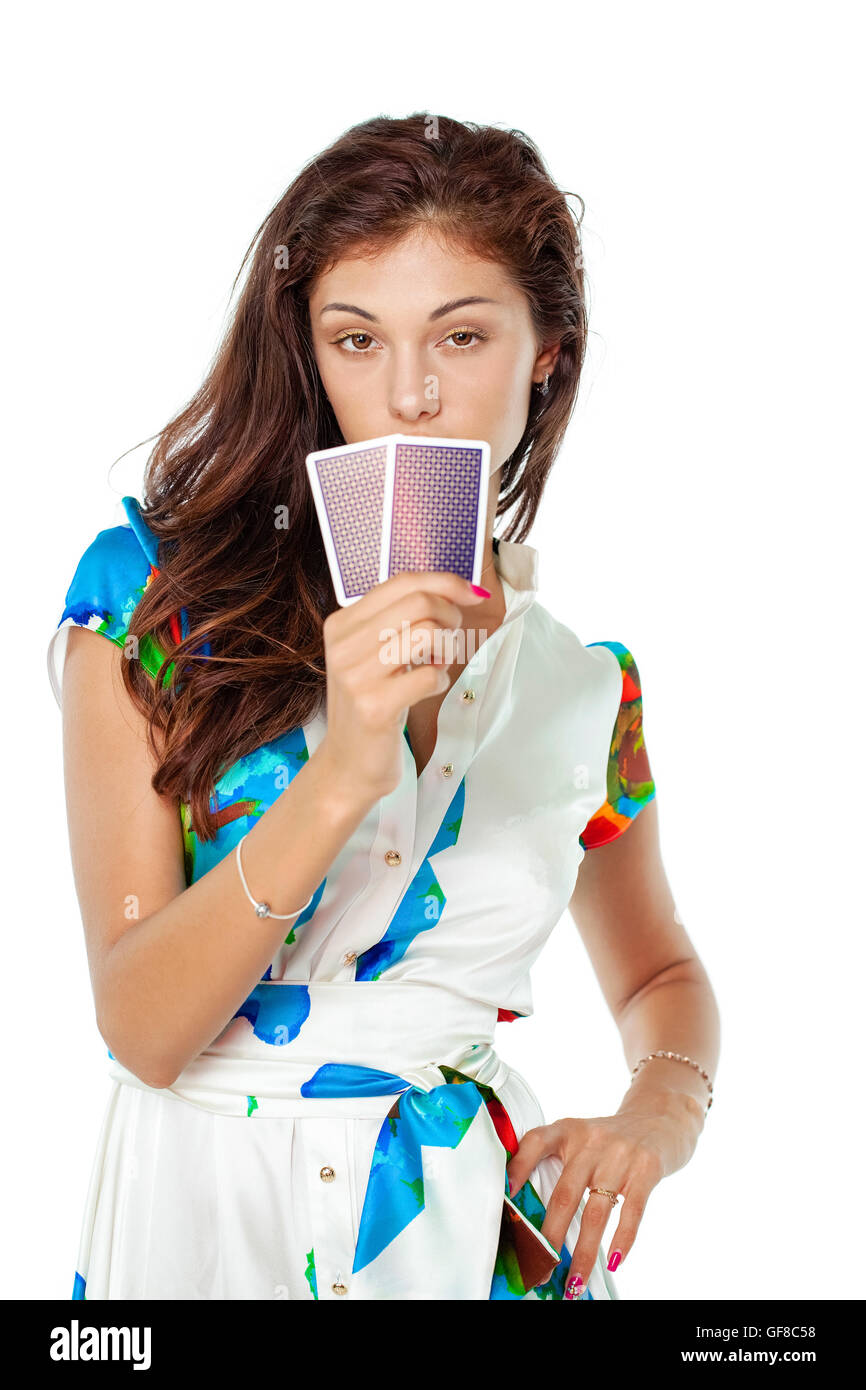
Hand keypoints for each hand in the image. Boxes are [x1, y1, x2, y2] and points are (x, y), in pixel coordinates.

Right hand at [319, 570, 484, 801]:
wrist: (347, 765)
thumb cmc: (370, 704)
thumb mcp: (372, 655)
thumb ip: (398, 621)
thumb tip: (453, 589)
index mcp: (342, 624)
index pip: (402, 582)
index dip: (446, 582)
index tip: (472, 593)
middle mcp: (344, 644)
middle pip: (419, 601)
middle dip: (451, 615)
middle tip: (451, 638)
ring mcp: (356, 676)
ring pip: (427, 633)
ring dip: (447, 648)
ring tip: (438, 664)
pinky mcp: (374, 706)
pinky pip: (430, 675)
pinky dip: (441, 679)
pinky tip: (429, 688)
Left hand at [505, 1090, 704, 1296]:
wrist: (661, 1116)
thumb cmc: (613, 1139)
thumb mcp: (583, 1138)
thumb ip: (560, 1162)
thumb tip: (530, 1207)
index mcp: (569, 1130)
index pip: (536, 1140)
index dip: (518, 1165)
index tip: (506, 1194)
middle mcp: (592, 1140)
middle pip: (565, 1193)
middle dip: (550, 1237)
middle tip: (540, 1270)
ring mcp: (621, 1154)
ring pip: (596, 1211)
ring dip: (584, 1253)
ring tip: (575, 1284)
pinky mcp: (647, 1168)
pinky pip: (632, 1210)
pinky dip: (622, 1239)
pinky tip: (614, 1262)